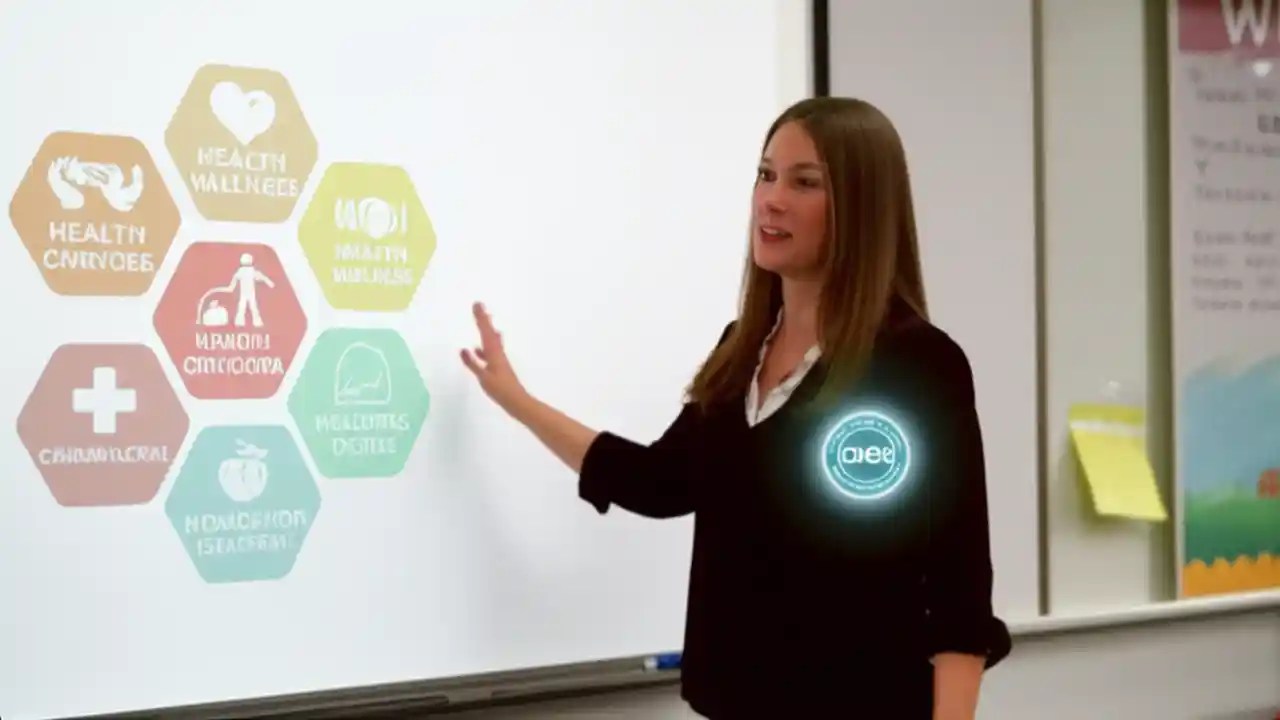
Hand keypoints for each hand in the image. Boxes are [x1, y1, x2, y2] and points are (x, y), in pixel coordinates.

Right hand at [461, 301, 530, 416]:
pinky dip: (484, 348)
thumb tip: (463, 349)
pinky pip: (490, 353)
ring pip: (491, 341)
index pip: (486, 332)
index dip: (481, 318)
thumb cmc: (501, 390)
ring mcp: (499, 360)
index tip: (477, 304)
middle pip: (489, 333)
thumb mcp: (484, 377)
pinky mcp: (499, 368)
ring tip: (482, 321)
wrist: (517, 402)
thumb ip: (473, 364)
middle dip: (484, 320)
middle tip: (479, 307)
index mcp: (494, 354)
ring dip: (485, 331)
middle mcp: (498, 354)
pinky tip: (478, 350)